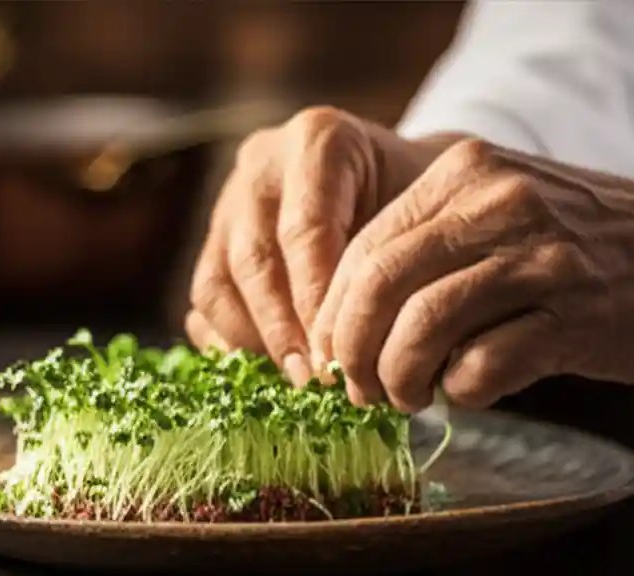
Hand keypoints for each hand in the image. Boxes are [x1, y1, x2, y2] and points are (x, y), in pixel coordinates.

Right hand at [185, 106, 463, 384]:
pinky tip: (270, 368)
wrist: (403, 183)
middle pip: (254, 258)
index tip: (338, 356)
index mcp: (318, 138)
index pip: (304, 231)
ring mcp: (230, 200)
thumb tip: (364, 349)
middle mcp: (263, 162)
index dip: (315, 302)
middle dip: (282, 329)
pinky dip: (231, 339)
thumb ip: (393, 265)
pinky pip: (207, 298)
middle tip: (313, 379)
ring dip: (253, 339)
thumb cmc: (422, 204)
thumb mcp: (427, 215)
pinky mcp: (214, 239)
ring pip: (218, 282)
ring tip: (295, 377)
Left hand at [309, 138, 633, 410]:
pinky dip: (462, 391)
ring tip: (409, 398)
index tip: (333, 356)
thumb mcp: (502, 213)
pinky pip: (483, 366)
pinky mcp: (573, 316)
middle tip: (359, 390)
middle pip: (380, 286)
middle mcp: (497, 204)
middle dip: (352, 352)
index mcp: (465, 173)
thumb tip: (344, 322)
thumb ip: (427, 248)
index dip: (333, 314)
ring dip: (400, 379)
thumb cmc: (586, 248)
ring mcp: (539, 259)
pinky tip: (471, 393)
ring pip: (422, 326)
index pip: (363, 248)